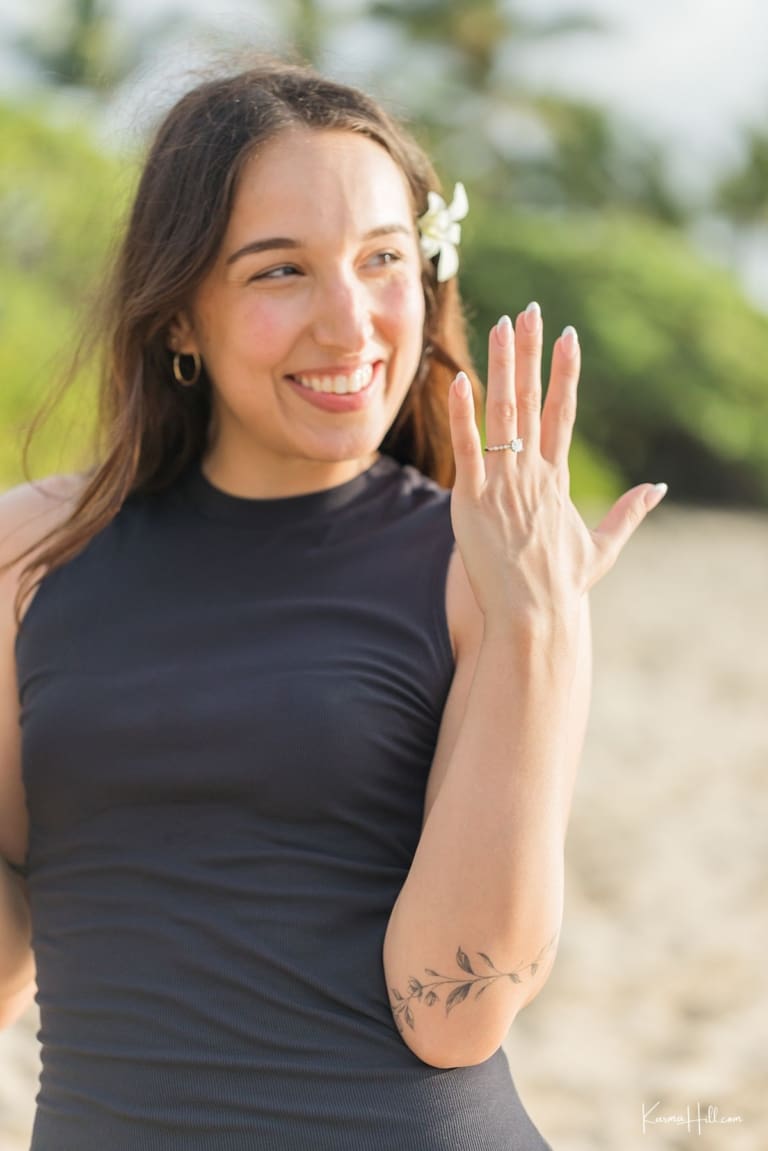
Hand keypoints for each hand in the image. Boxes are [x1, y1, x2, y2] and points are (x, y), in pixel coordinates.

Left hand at [448, 303, 666, 628]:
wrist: (534, 614)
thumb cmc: (563, 586)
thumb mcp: (603, 547)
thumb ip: (630, 513)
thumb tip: (659, 487)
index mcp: (557, 478)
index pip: (563, 413)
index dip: (565, 372)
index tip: (567, 336)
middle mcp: (533, 472)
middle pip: (532, 400)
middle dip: (531, 352)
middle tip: (530, 310)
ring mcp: (503, 483)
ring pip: (502, 412)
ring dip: (502, 366)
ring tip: (501, 325)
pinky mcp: (472, 498)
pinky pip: (467, 448)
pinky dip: (463, 413)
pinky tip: (459, 379)